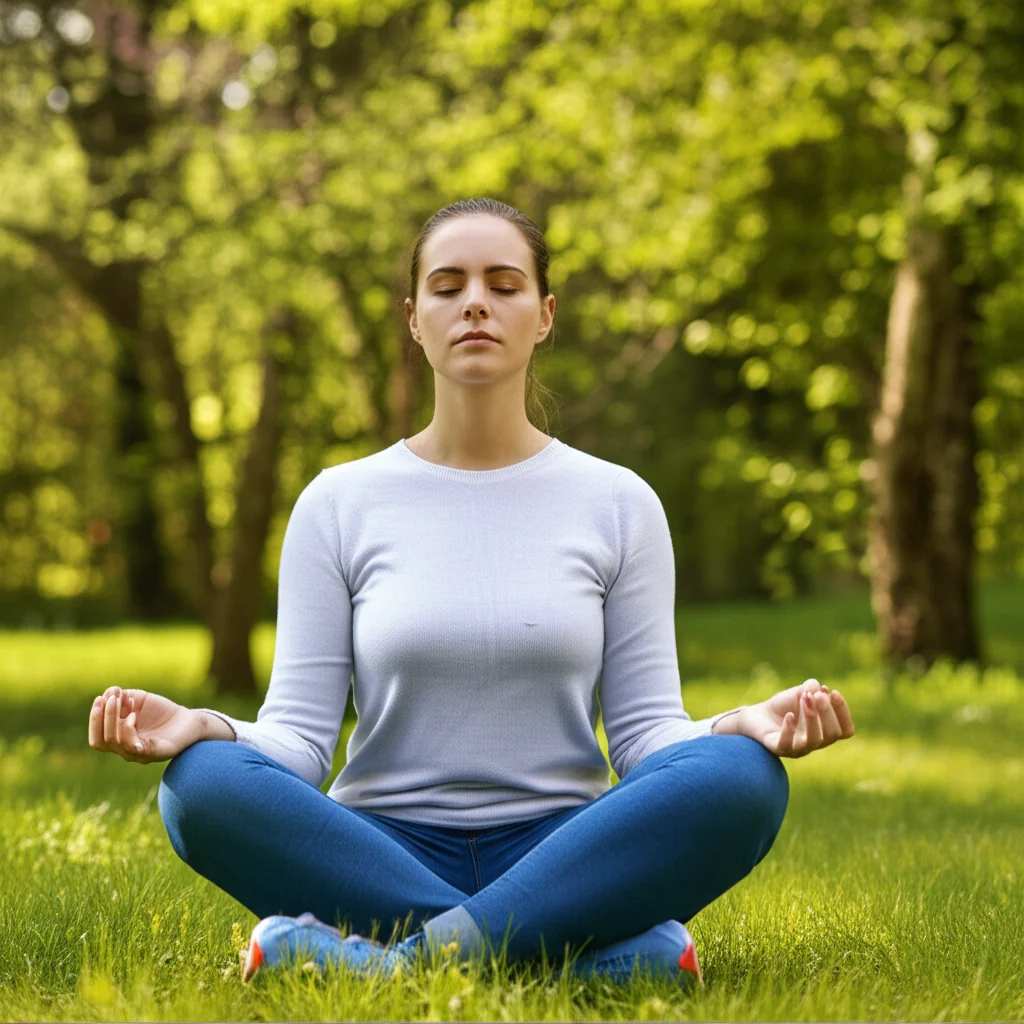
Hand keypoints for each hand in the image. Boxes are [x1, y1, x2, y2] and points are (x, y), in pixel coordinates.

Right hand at [87, 686, 202, 763]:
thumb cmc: (160, 712)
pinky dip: (129, 730)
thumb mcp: (137, 700)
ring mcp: (141, 754)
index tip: (101, 698)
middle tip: (111, 698)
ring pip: (117, 744)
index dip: (94, 719)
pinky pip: (136, 748)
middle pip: (102, 742)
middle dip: (102, 718)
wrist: (188, 720)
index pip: (97, 738)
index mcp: (119, 740)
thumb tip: (108, 693)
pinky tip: (134, 716)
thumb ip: (121, 697)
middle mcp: (126, 751)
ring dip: (114, 719)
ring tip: (124, 701)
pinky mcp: (157, 753)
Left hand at [740, 678, 854, 757]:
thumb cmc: (784, 706)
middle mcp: (814, 743)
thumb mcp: (800, 693)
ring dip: (812, 717)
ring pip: (814, 741)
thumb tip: (819, 688)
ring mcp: (797, 749)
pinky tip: (789, 715)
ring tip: (805, 698)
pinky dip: (789, 730)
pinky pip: (786, 745)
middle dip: (827, 712)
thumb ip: (812, 688)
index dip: (843, 712)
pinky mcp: (778, 748)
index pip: (846, 730)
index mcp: (825, 732)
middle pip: (832, 734)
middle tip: (817, 694)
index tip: (833, 691)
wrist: (757, 716)